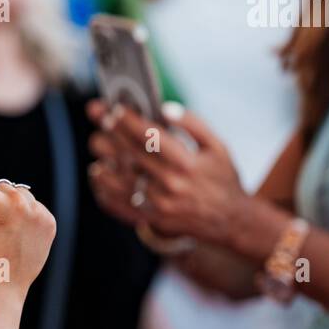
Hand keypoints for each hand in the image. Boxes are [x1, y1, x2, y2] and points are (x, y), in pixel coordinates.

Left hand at [86, 99, 244, 245]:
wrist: (230, 221)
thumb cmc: (222, 177)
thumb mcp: (218, 146)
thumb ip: (194, 124)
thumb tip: (165, 108)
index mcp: (187, 163)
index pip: (149, 137)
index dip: (128, 121)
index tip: (115, 108)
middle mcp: (171, 185)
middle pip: (130, 155)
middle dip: (111, 133)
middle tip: (99, 117)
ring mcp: (159, 205)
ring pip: (120, 179)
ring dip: (104, 158)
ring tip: (97, 143)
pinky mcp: (152, 219)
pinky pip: (120, 205)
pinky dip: (104, 189)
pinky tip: (97, 173)